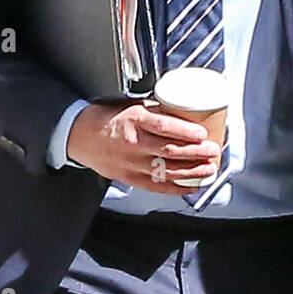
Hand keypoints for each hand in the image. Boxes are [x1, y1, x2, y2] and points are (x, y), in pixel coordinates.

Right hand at [66, 100, 221, 194]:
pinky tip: (192, 185)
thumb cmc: (107, 118)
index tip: (203, 133)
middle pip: (170, 151)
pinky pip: (157, 186)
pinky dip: (177, 188)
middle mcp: (134, 144)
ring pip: (167, 171)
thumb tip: (185, 112)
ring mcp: (132, 164)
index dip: (186, 132)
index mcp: (134, 121)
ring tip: (209, 168)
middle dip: (196, 153)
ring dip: (192, 171)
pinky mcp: (130, 178)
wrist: (79, 136)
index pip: (164, 127)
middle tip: (212, 150)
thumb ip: (156, 111)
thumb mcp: (131, 106)